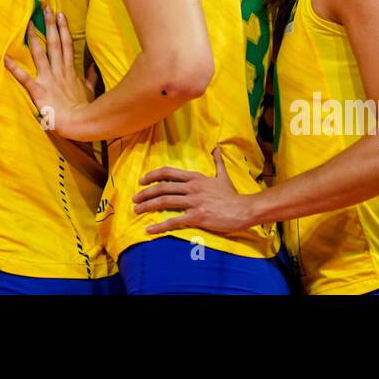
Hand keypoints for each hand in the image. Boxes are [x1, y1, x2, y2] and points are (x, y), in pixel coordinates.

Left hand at [4, 4, 93, 139]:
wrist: (79, 124)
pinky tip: (6, 58)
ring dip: (34, 39)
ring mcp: (48, 80)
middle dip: (50, 25)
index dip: (63, 28)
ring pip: (40, 55)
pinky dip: (15, 69)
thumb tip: (93, 66)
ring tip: (29, 24)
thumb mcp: (90, 90)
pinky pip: (25, 78)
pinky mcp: (39, 91)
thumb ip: (90, 77)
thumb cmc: (83, 109)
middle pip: (55, 43)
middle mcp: (59, 71)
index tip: (60, 14)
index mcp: (70, 70)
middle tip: (45, 8)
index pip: (67, 44)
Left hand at [132, 148, 264, 234]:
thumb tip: (217, 148)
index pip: (169, 173)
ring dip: (148, 206)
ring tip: (137, 211)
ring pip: (165, 202)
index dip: (153, 175)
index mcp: (195, 177)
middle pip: (163, 188)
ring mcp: (194, 202)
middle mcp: (192, 187)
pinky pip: (174, 221)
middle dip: (145, 193)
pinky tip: (149, 230)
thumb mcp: (223, 176)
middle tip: (134, 199)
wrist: (243, 210)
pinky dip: (159, 226)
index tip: (142, 181)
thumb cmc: (232, 195)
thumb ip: (217, 162)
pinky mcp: (197, 216)